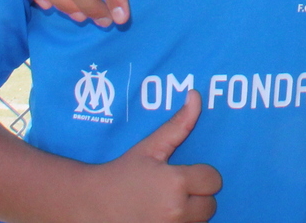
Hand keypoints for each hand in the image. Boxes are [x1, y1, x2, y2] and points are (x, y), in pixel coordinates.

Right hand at [88, 90, 220, 222]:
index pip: (213, 180)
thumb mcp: (149, 148)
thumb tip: (195, 95)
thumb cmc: (121, 174)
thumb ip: (178, 125)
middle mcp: (175, 211)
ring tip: (167, 205)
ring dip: (190, 215)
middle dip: (197, 198)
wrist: (91, 206)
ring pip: (200, 222)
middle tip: (175, 192)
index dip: (201, 176)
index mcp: (175, 183)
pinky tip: (163, 218)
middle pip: (210, 205)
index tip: (185, 175)